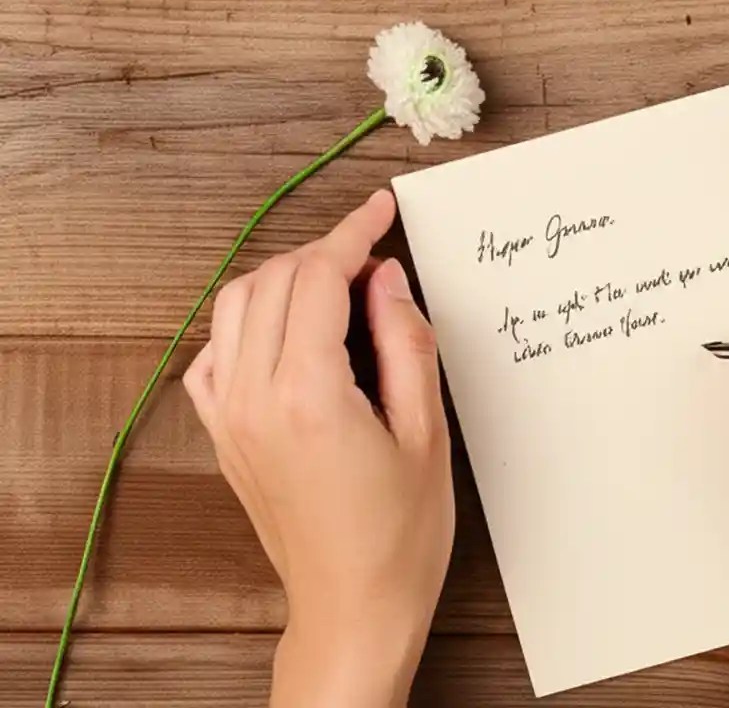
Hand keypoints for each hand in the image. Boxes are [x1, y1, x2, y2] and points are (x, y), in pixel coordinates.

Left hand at [183, 190, 453, 706]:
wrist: (352, 607)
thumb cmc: (399, 536)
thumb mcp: (426, 434)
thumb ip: (406, 345)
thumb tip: (389, 280)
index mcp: (309, 394)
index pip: (319, 277)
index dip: (352, 232)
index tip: (380, 208)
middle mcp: (255, 398)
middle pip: (274, 281)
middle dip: (325, 253)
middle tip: (377, 259)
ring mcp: (230, 417)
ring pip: (236, 307)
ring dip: (285, 279)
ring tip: (338, 289)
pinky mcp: (223, 436)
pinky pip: (215, 354)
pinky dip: (248, 324)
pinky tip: (288, 335)